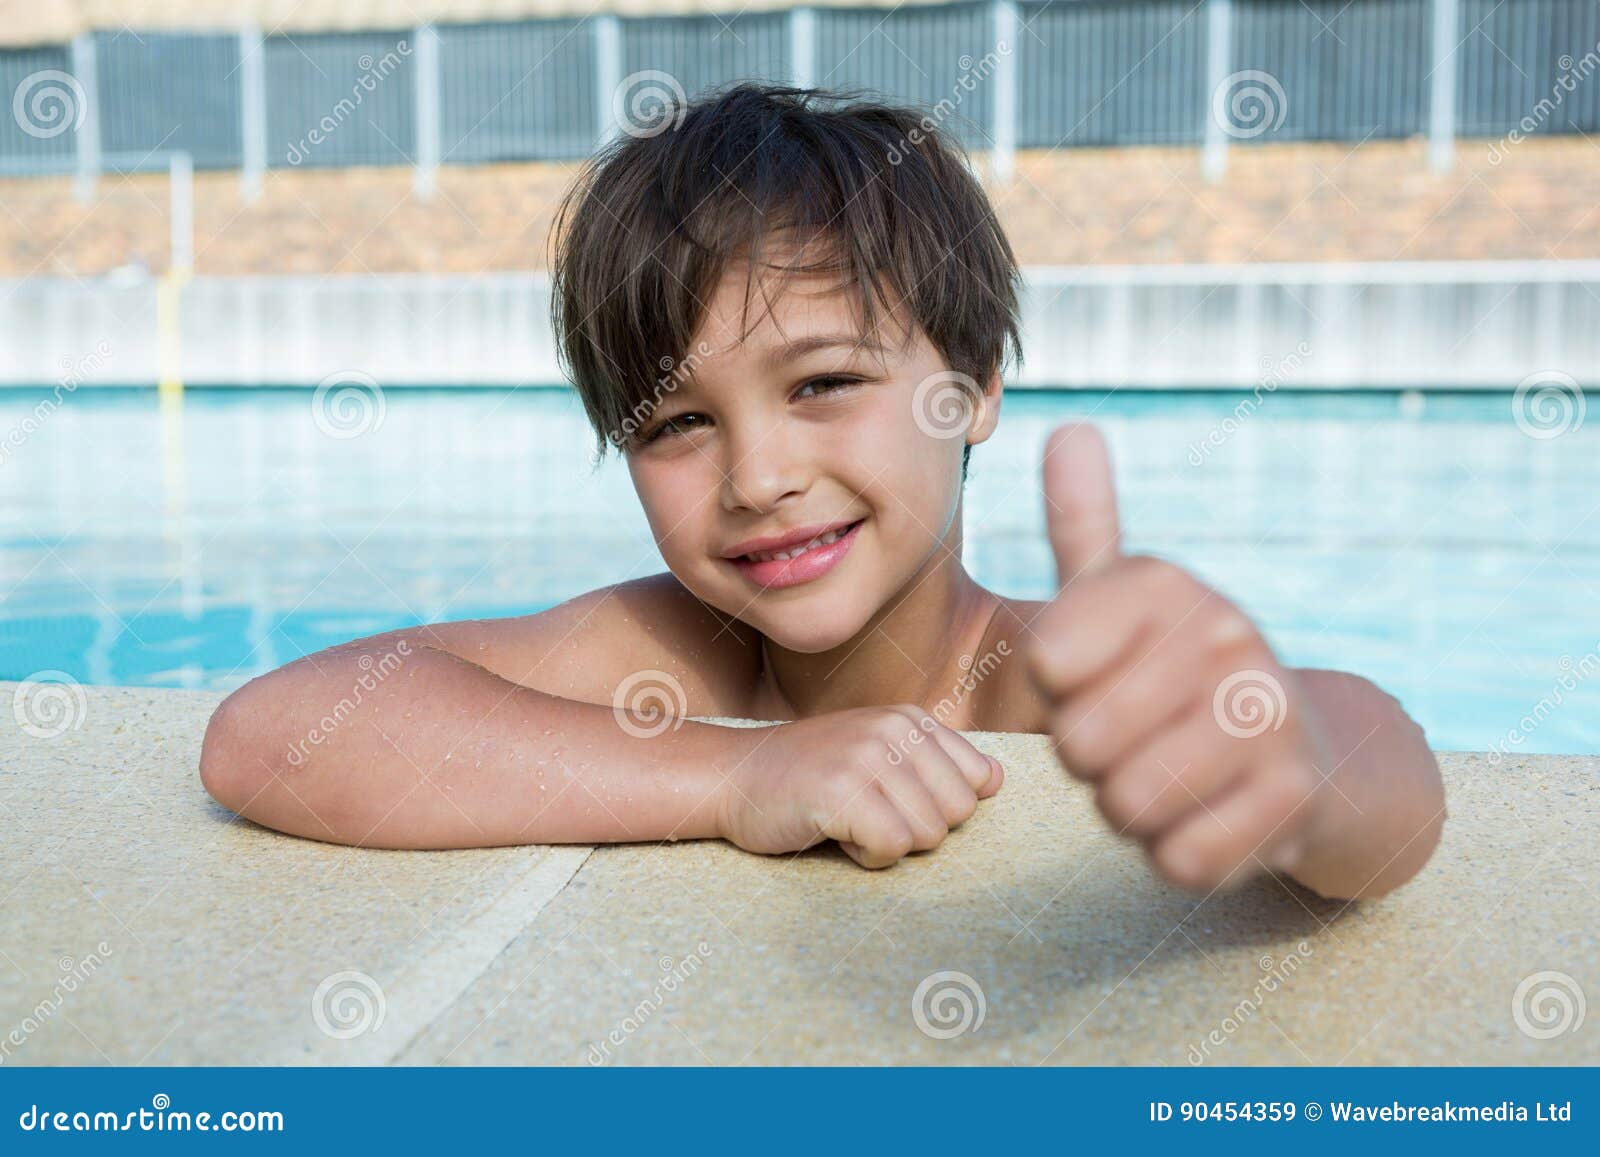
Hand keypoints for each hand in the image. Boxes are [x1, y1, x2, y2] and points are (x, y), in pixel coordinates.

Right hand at [716, 705, 1003, 868]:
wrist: (733, 777)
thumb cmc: (808, 775)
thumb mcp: (877, 753)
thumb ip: (935, 762)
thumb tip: (997, 779)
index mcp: (910, 719)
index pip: (979, 780)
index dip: (939, 806)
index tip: (894, 799)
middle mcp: (894, 730)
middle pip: (958, 813)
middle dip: (917, 828)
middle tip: (867, 811)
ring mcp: (867, 757)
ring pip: (929, 835)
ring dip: (887, 843)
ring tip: (847, 817)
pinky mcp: (842, 791)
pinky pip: (891, 847)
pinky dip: (865, 855)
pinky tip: (835, 832)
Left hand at [1026, 423, 1331, 891]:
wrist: (1307, 751)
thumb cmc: (1175, 673)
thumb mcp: (1125, 597)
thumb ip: (1083, 524)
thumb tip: (1069, 425)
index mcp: (1165, 584)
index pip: (1048, 664)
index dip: (1060, 693)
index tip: (1098, 678)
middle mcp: (1225, 633)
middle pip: (1079, 743)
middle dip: (1091, 761)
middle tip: (1136, 738)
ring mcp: (1267, 715)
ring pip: (1125, 803)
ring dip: (1132, 810)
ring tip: (1169, 774)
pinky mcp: (1292, 800)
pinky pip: (1178, 857)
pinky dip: (1179, 853)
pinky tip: (1210, 817)